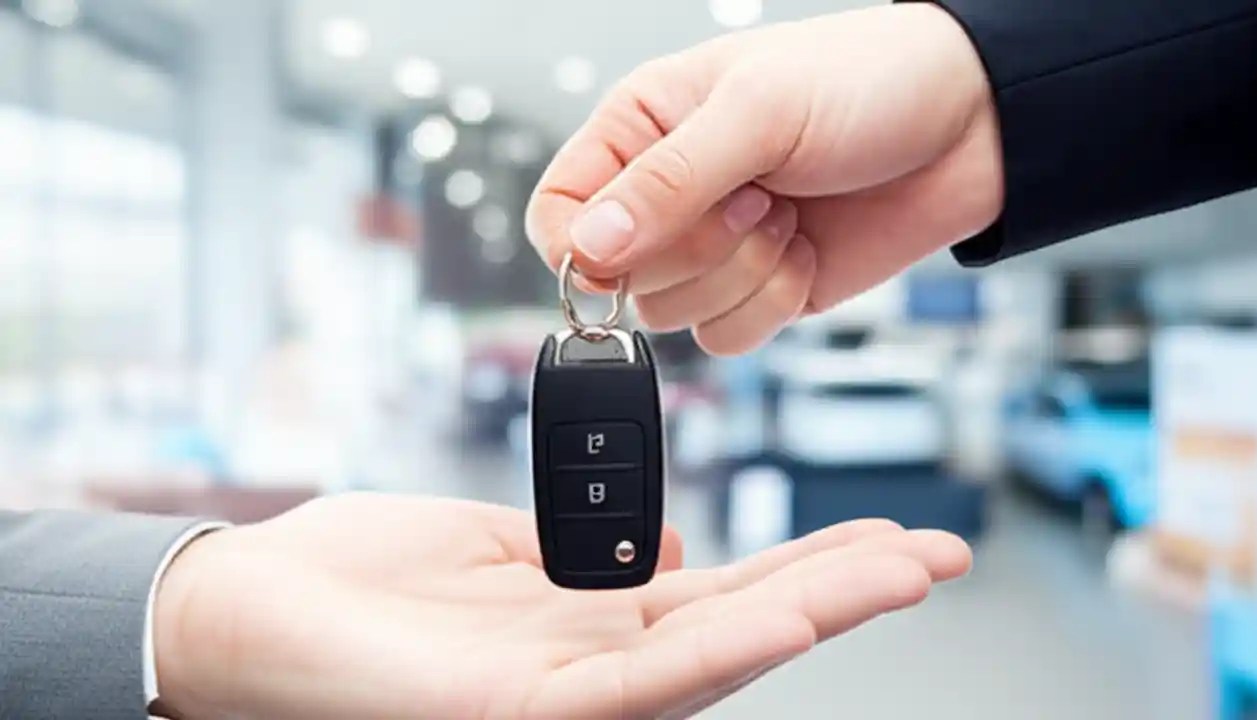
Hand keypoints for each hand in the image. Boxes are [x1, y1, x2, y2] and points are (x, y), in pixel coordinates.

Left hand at [153, 494, 969, 718]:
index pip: (724, 601)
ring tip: (900, 571)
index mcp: (588, 626)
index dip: (810, 569)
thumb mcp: (498, 546)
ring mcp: (559, 701)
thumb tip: (677, 546)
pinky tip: (788, 615)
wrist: (242, 608)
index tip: (883, 532)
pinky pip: (635, 684)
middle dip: (843, 592)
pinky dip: (722, 649)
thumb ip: (588, 547)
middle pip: (740, 631)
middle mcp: (590, 672)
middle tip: (937, 552)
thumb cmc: (357, 583)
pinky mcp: (517, 712)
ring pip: (712, 661)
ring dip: (813, 615)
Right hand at [527, 4, 1002, 354]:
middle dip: (695, 248)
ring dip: (740, 275)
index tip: (622, 251)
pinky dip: (771, 304)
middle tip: (754, 195)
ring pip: (672, 314)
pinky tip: (805, 250)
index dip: (579, 244)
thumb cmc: (868, 82)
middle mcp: (671, 193)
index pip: (560, 208)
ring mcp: (715, 248)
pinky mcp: (759, 291)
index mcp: (643, 128)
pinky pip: (727, 338)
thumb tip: (588, 245)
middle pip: (618, 275)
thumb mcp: (759, 111)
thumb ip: (668, 181)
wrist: (971, 128)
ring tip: (787, 213)